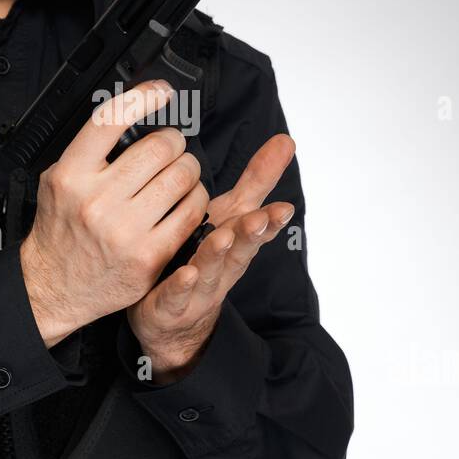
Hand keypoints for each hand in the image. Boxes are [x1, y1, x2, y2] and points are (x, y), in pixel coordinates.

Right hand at [19, 79, 208, 347]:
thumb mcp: (59, 179)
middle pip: (159, 147)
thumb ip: (90, 149)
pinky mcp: (149, 255)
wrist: (56, 286)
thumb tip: (131, 113)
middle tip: (172, 147)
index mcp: (72, 175)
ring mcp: (124, 230)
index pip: (111, 120)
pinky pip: (191, 212)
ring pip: (182, 176)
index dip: (143, 97)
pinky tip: (186, 201)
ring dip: (189, 169)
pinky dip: (196, 200)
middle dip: (174, 142)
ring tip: (180, 174)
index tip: (160, 92)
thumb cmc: (61, 229)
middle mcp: (96, 200)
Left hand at [126, 133, 296, 383]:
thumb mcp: (230, 217)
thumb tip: (287, 139)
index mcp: (237, 243)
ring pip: (209, 270)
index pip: (257, 230)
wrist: (175, 318)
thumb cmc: (202, 254)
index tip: (284, 208)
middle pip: (239, 250)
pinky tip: (185, 273)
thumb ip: (256, 181)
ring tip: (222, 238)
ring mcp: (198, 288)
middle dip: (250, 235)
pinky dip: (181, 285)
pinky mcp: (171, 304)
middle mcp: (223, 267)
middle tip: (260, 219)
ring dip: (216, 254)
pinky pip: (176, 295)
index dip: (270, 221)